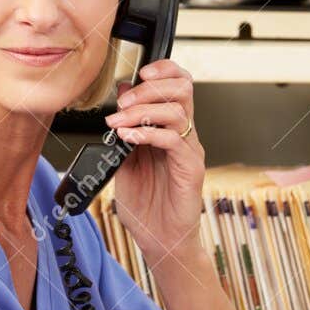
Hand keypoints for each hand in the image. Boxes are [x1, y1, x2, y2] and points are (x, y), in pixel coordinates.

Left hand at [102, 59, 204, 263]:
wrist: (159, 240)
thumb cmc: (146, 205)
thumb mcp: (125, 160)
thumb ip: (125, 129)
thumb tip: (119, 98)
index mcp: (171, 128)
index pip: (179, 84)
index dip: (163, 70)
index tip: (139, 73)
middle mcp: (185, 136)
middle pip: (183, 89)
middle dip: (149, 88)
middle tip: (122, 102)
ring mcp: (190, 151)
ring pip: (178, 111)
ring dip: (142, 111)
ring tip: (119, 123)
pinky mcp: (190, 169)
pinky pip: (174, 140)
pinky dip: (148, 133)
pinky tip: (129, 138)